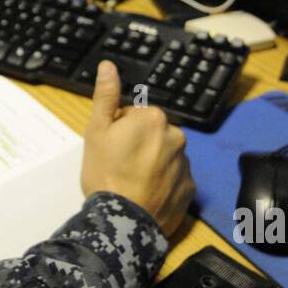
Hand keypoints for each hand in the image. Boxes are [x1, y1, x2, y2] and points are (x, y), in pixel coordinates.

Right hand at [80, 59, 193, 237]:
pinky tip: (147, 195)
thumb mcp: (96, 131)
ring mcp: (186, 164)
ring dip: (153, 164)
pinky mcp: (191, 189)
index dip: (120, 130)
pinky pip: (175, 179)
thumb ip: (105, 96)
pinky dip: (164, 184)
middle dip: (139, 145)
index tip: (111, 149)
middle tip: (120, 166)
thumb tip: (108, 65)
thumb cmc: (105, 172)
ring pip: (166, 156)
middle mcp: (176, 136)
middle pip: (153, 134)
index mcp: (153, 118)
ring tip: (133, 184)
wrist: (123, 221)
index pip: (135, 115)